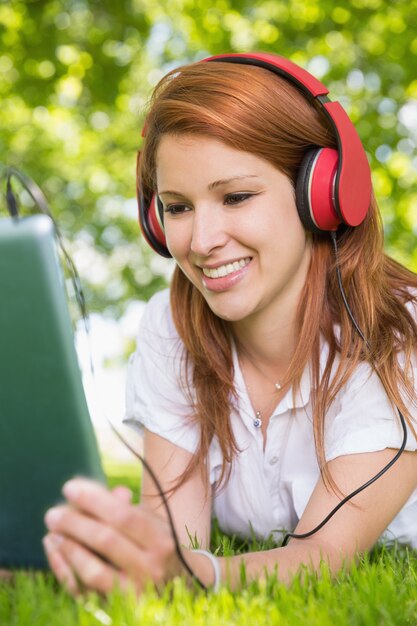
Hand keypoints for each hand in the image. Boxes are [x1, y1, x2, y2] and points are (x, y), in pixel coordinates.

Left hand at [43, 478, 183, 595]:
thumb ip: (122, 506)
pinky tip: (54, 551)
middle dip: (75, 523)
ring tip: (53, 532)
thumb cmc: (156, 545)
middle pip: (106, 540)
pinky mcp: (116, 608)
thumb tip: (89, 492)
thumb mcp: (149, 522)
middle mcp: (150, 568)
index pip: (123, 516)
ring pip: (93, 571)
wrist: (175, 585)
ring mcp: (133, 592)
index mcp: (160, 540)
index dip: (94, 500)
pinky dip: (64, 570)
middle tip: (53, 513)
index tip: (70, 487)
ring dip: (69, 549)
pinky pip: (82, 591)